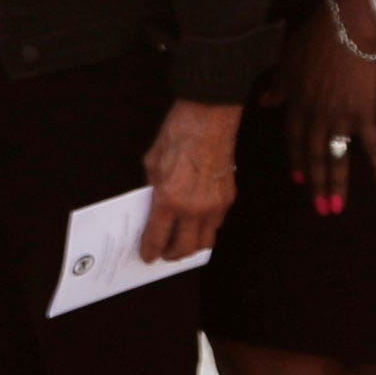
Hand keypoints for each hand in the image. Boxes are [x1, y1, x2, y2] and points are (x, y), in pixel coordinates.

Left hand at [139, 98, 239, 260]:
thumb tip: (152, 208)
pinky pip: (216, 225)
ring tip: (181, 244)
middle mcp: (193, 208)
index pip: (157, 237)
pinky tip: (196, 224)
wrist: (209, 119)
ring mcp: (214, 206)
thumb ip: (152, 190)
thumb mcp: (152, 164)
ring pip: (205, 241)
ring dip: (192, 246)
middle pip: (185, 248)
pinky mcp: (228, 199)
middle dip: (172, 255)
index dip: (150, 250)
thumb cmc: (177, 135)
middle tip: (164, 254)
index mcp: (169, 199)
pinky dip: (205, 229)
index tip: (147, 256)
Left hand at [281, 0, 375, 215]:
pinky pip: (373, 147)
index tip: (299, 181)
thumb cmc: (312, 41)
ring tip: (336, 208)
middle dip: (316, 184)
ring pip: (337, 158)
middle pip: (315, 157)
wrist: (343, 29)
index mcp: (295, 106)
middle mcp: (315, 118)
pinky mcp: (364, 115)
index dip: (298, 162)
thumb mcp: (286, 63)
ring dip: (337, 185)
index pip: (295, 142)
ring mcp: (340, 119)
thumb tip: (264, 102)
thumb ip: (277, 87)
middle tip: (320, 209)